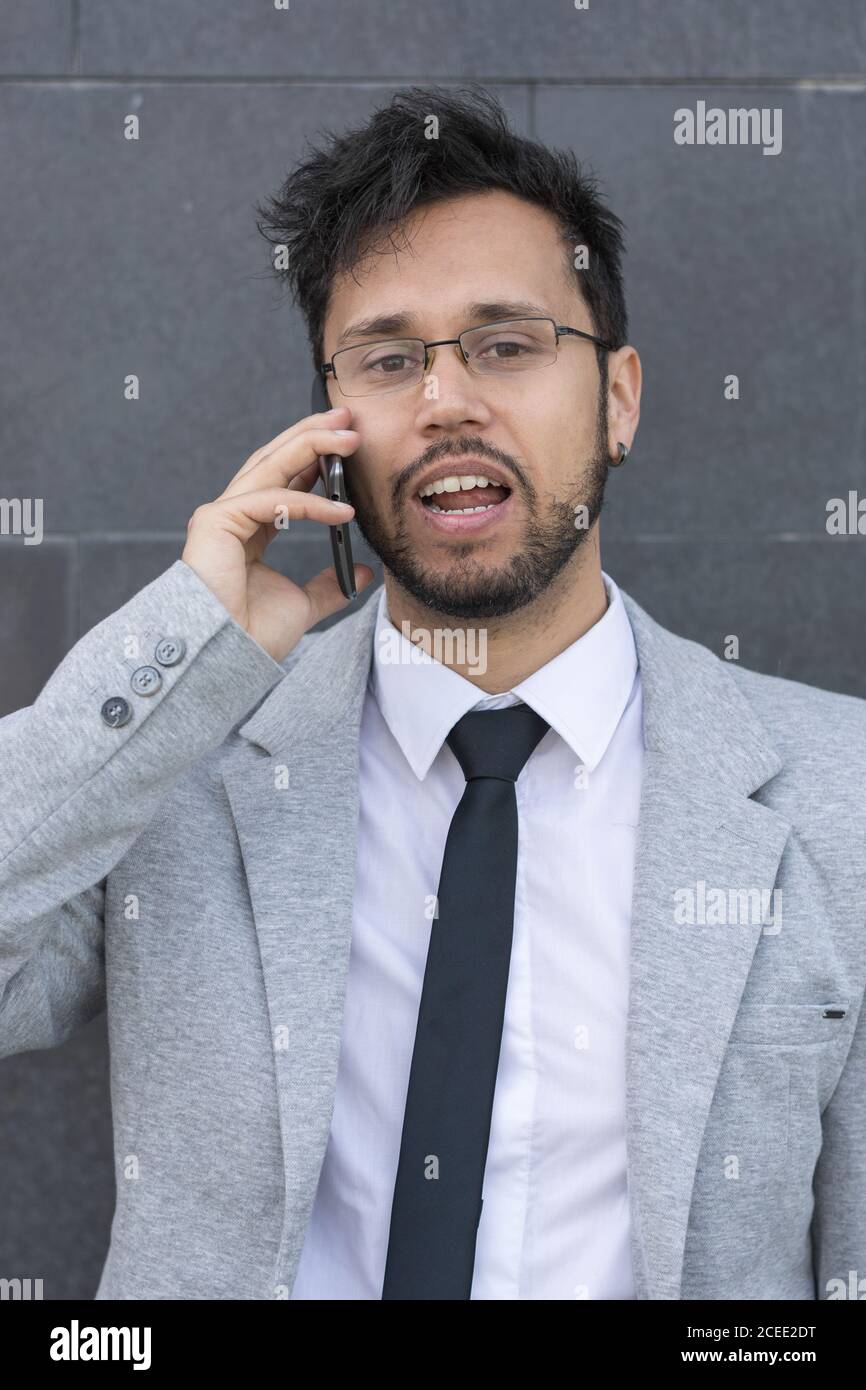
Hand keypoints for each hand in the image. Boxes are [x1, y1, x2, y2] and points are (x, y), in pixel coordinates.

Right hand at [181, 406, 374, 661]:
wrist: (226, 659)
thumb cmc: (252, 635)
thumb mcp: (304, 604)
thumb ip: (328, 585)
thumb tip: (360, 572)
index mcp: (249, 530)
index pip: (284, 480)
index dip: (315, 458)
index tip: (348, 445)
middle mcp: (232, 516)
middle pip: (276, 461)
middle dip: (313, 435)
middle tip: (348, 420)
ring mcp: (221, 515)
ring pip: (271, 467)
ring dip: (313, 445)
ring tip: (350, 436)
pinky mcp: (216, 522)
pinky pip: (273, 502)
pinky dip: (311, 503)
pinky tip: (344, 510)